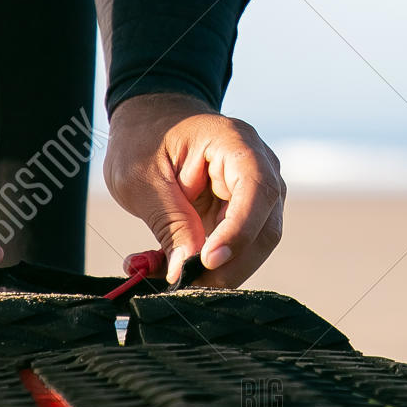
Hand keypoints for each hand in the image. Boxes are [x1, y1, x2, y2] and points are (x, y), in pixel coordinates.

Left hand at [103, 93, 284, 288]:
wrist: (149, 122)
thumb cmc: (144, 139)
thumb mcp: (142, 179)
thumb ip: (169, 223)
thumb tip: (185, 270)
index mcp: (235, 143)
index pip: (257, 191)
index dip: (238, 231)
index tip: (208, 261)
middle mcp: (258, 168)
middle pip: (264, 229)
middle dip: (227, 266)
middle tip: (184, 284)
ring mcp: (254, 194)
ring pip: (253, 247)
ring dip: (215, 272)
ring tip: (169, 276)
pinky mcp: (241, 215)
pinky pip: (234, 250)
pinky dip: (205, 267)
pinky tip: (169, 267)